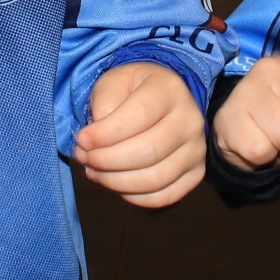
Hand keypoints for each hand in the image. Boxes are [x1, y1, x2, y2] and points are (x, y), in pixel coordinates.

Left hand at [73, 62, 206, 208]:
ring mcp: (197, 149)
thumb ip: (104, 103)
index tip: (82, 140)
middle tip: (84, 158)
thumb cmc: (131, 91)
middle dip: (106, 160)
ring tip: (95, 172)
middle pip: (148, 151)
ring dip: (116, 182)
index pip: (139, 115)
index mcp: (169, 90)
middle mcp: (191, 120)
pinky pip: (165, 196)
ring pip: (155, 179)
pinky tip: (117, 184)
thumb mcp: (112, 82)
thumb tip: (96, 140)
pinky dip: (135, 197)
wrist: (159, 100)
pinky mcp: (196, 173)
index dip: (106, 133)